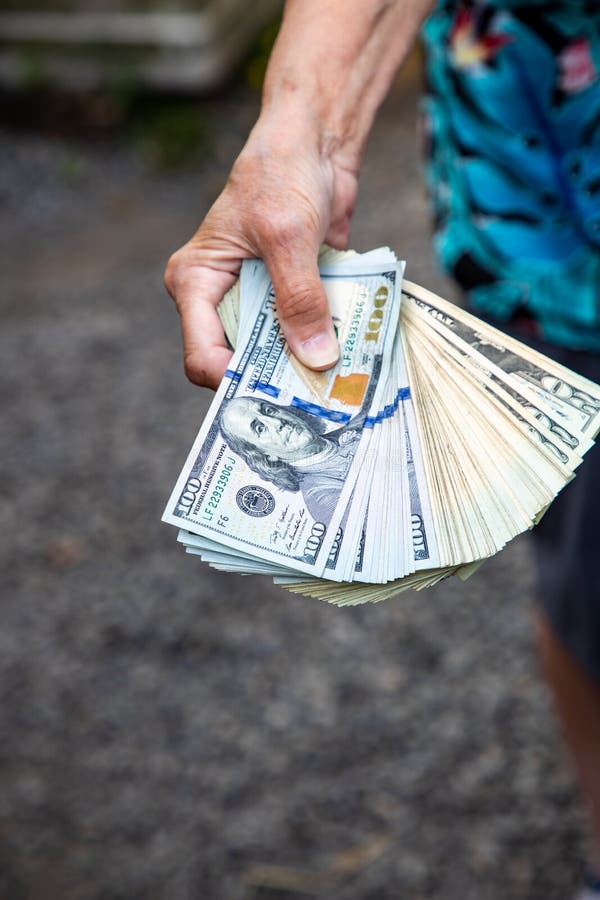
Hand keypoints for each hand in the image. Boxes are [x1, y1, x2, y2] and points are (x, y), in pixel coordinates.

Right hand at [164, 122, 357, 389]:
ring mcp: (254, 301)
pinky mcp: (286, 299)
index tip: (279, 392)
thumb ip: (300, 298)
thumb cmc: (282, 174)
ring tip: (338, 385)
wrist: (313, 144)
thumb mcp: (289, 236)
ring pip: (273, 353)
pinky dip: (322, 345)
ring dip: (303, 366)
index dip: (235, 380)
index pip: (202, 355)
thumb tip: (316, 360)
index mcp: (196, 284)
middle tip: (316, 398)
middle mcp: (218, 299)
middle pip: (239, 360)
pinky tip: (350, 359)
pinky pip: (300, 334)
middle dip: (275, 379)